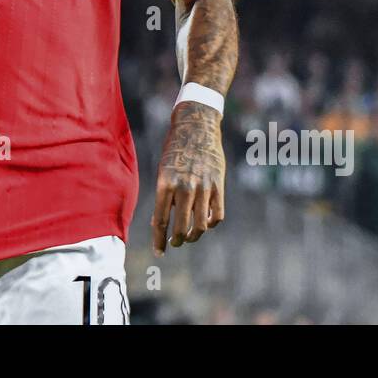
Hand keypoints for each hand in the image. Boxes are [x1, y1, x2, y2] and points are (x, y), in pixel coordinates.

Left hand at [151, 101, 225, 255]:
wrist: (196, 125)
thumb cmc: (175, 148)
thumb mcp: (163, 170)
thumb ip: (164, 195)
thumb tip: (160, 222)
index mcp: (165, 183)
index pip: (161, 221)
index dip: (159, 240)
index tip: (159, 251)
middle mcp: (184, 187)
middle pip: (181, 228)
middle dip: (177, 240)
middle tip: (175, 243)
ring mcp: (203, 187)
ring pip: (201, 225)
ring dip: (194, 236)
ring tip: (189, 236)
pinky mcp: (218, 185)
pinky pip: (217, 215)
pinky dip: (211, 223)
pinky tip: (205, 222)